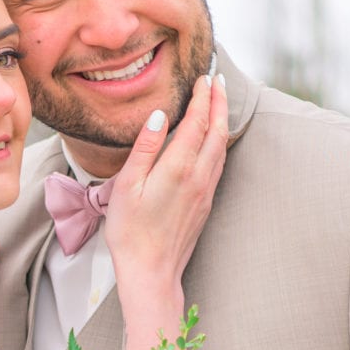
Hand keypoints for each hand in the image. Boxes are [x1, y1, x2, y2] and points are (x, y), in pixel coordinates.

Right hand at [103, 72, 228, 296]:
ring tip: (218, 101)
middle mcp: (199, 176)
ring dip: (222, 120)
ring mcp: (206, 190)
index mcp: (178, 168)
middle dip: (219, 101)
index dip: (202, 96)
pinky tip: (214, 138)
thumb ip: (144, 148)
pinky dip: (219, 141)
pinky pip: (219, 163)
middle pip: (217, 129)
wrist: (151, 272)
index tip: (204, 76)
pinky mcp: (206, 203)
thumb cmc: (131, 232)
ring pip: (222, 146)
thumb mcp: (127, 186)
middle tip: (217, 79)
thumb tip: (158, 115)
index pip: (197, 121)